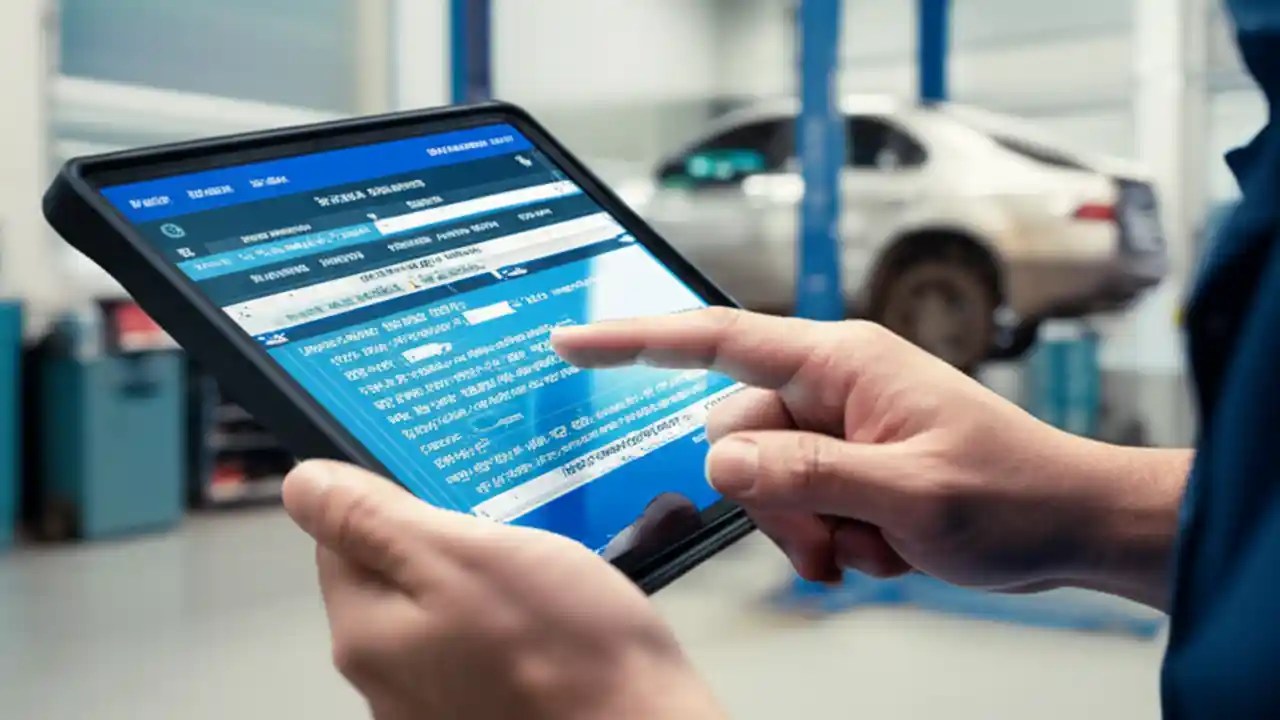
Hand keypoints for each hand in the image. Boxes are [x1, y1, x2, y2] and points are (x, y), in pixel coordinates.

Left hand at [283, 460, 725, 719]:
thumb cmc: (565, 649)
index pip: (341, 537)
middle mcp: (383, 679)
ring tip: (539, 575)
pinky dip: (509, 625)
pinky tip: (550, 620)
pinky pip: (479, 648)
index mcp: (365, 632)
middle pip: (393, 576)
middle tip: (509, 534)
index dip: (396, 502)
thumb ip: (373, 519)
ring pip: (442, 611)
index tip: (451, 495)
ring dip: (482, 583)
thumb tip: (303, 484)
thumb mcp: (464, 555)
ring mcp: (432, 707)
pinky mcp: (480, 715)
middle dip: (447, 543)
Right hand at [553, 309, 1188, 608]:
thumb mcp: (906, 490)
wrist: (1068, 522)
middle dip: (773, 501)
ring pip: (760, 481)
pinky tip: (880, 546)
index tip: (575, 341)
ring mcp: (838, 426)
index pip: (716, 339)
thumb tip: (718, 461)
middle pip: (734, 436)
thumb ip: (804, 473)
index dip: (636, 341)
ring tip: (871, 543)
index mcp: (841, 361)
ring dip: (805, 529)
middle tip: (836, 534)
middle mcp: (832, 385)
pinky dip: (827, 539)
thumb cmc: (1015, 491)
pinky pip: (793, 505)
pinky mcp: (847, 463)